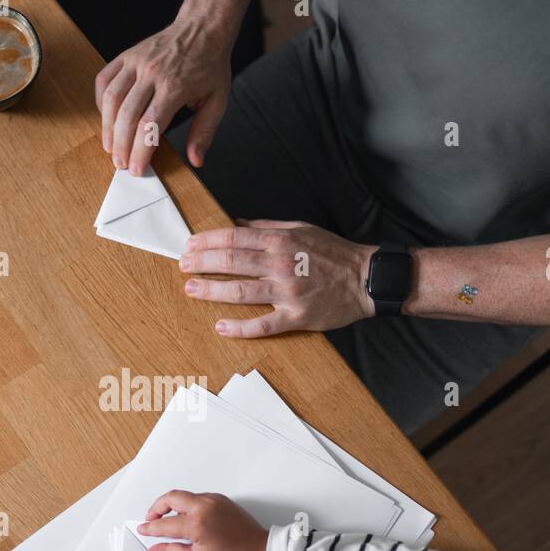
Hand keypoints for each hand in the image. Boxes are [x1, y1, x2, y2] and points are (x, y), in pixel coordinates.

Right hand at [95, 19, 232, 175]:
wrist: (202, 27)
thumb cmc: (209, 66)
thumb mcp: (217, 100)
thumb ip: (204, 132)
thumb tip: (196, 160)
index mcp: (175, 86)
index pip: (149, 125)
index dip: (140, 152)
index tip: (138, 169)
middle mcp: (152, 72)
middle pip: (127, 116)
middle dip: (121, 146)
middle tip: (121, 164)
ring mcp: (136, 61)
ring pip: (112, 98)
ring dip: (107, 127)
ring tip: (110, 147)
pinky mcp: (126, 55)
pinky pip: (104, 80)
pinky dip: (102, 102)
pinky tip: (108, 118)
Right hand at [138, 491, 266, 550]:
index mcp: (198, 523)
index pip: (165, 523)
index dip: (150, 528)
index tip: (143, 530)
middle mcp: (205, 506)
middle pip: (171, 498)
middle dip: (156, 507)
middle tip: (150, 519)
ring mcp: (214, 500)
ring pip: (184, 495)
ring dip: (171, 505)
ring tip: (166, 520)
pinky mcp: (221, 499)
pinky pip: (197, 497)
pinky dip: (186, 504)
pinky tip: (186, 518)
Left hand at [179, 220, 376, 337]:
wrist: (366, 278)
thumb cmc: (334, 252)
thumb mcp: (302, 228)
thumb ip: (268, 226)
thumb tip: (238, 223)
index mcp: (281, 240)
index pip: (234, 237)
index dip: (207, 241)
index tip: (190, 245)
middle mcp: (281, 264)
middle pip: (230, 261)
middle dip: (201, 263)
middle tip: (183, 266)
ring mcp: (288, 292)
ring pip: (240, 291)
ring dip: (211, 290)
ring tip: (191, 290)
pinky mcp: (296, 317)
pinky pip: (263, 325)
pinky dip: (240, 328)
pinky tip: (220, 327)